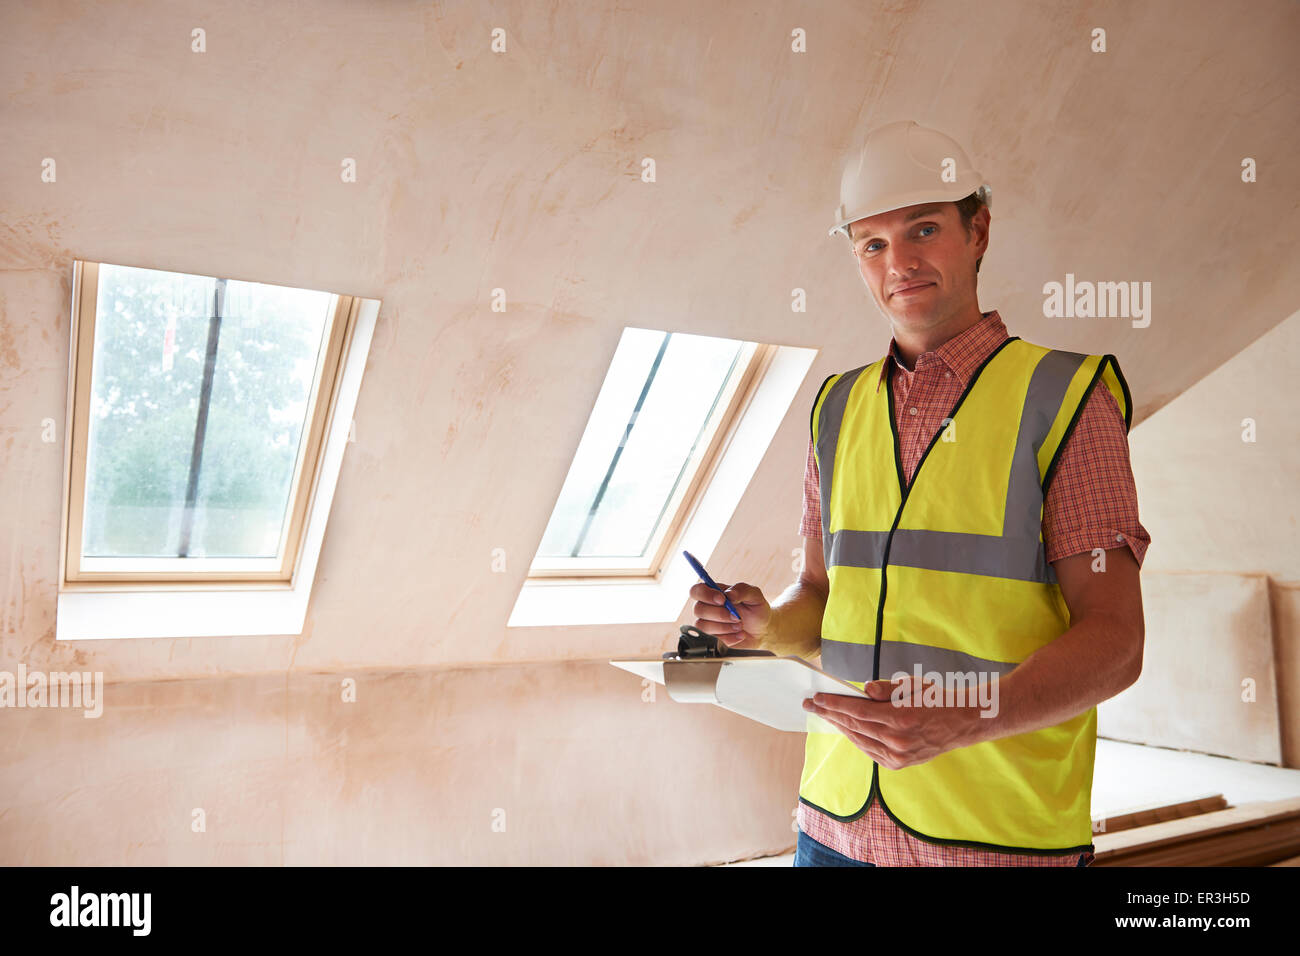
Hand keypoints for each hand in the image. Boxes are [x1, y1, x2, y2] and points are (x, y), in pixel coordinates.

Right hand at [689, 581, 770, 648]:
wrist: (763, 630)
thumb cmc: (756, 609)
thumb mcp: (755, 595)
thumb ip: (742, 590)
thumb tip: (729, 594)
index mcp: (714, 593)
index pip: (696, 590)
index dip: (705, 595)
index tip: (722, 600)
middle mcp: (707, 608)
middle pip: (698, 609)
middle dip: (719, 614)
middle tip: (737, 617)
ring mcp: (708, 624)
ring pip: (703, 626)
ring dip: (724, 627)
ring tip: (740, 626)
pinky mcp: (712, 639)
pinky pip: (712, 640)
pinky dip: (729, 638)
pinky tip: (740, 635)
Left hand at [801, 674, 980, 768]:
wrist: (962, 723)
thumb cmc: (934, 698)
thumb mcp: (911, 685)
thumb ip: (884, 687)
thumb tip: (862, 690)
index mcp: (900, 717)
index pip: (857, 710)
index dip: (834, 704)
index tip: (816, 697)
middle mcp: (897, 740)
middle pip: (854, 726)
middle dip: (829, 714)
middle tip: (810, 705)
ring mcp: (898, 755)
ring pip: (859, 740)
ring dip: (839, 726)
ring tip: (824, 714)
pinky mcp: (898, 764)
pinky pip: (869, 750)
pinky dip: (855, 738)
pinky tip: (845, 728)